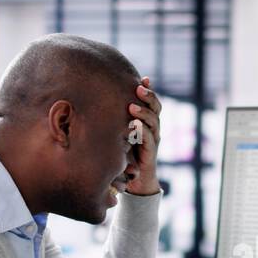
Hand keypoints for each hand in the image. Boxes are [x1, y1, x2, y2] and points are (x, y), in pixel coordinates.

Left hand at [124, 76, 161, 195]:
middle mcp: (153, 128)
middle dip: (148, 96)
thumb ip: (118, 120)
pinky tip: (135, 124)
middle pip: (156, 107)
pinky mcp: (151, 152)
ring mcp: (154, 139)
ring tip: (132, 106)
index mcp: (147, 121)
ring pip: (154, 121)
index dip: (149, 89)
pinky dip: (143, 130)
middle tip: (139, 87)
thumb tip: (100, 100)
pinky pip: (149, 138)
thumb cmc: (126, 153)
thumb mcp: (121, 133)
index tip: (143, 78)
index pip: (151, 101)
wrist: (137, 179)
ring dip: (144, 112)